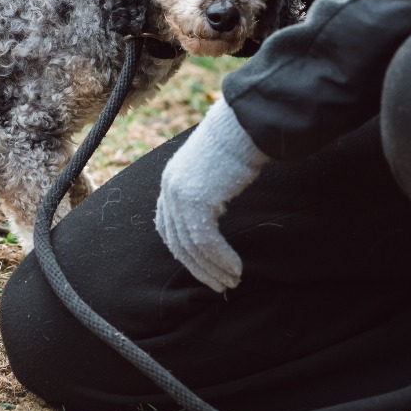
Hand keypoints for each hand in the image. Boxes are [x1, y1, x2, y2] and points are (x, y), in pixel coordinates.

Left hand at [155, 97, 268, 291]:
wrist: (243, 125)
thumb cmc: (235, 145)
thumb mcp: (211, 171)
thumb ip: (205, 191)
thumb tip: (214, 211)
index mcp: (171, 181)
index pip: (167, 227)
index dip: (184, 251)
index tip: (202, 267)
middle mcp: (169, 188)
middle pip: (177, 241)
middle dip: (198, 267)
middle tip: (218, 285)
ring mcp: (180, 195)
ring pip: (192, 246)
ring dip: (212, 269)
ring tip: (231, 282)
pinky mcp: (197, 201)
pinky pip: (206, 241)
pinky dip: (221, 260)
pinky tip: (235, 269)